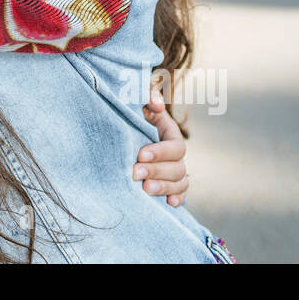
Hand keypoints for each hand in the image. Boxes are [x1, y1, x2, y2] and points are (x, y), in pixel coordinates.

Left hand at [135, 91, 188, 205]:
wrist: (118, 126)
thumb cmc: (128, 112)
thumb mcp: (136, 100)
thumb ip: (147, 96)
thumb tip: (157, 105)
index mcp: (170, 134)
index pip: (175, 147)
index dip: (161, 152)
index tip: (140, 154)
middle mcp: (175, 155)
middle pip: (178, 167)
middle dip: (157, 171)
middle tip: (135, 172)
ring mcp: (173, 171)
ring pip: (180, 182)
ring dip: (164, 187)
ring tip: (145, 189)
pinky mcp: (168, 184)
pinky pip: (180, 194)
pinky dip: (177, 199)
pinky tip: (168, 203)